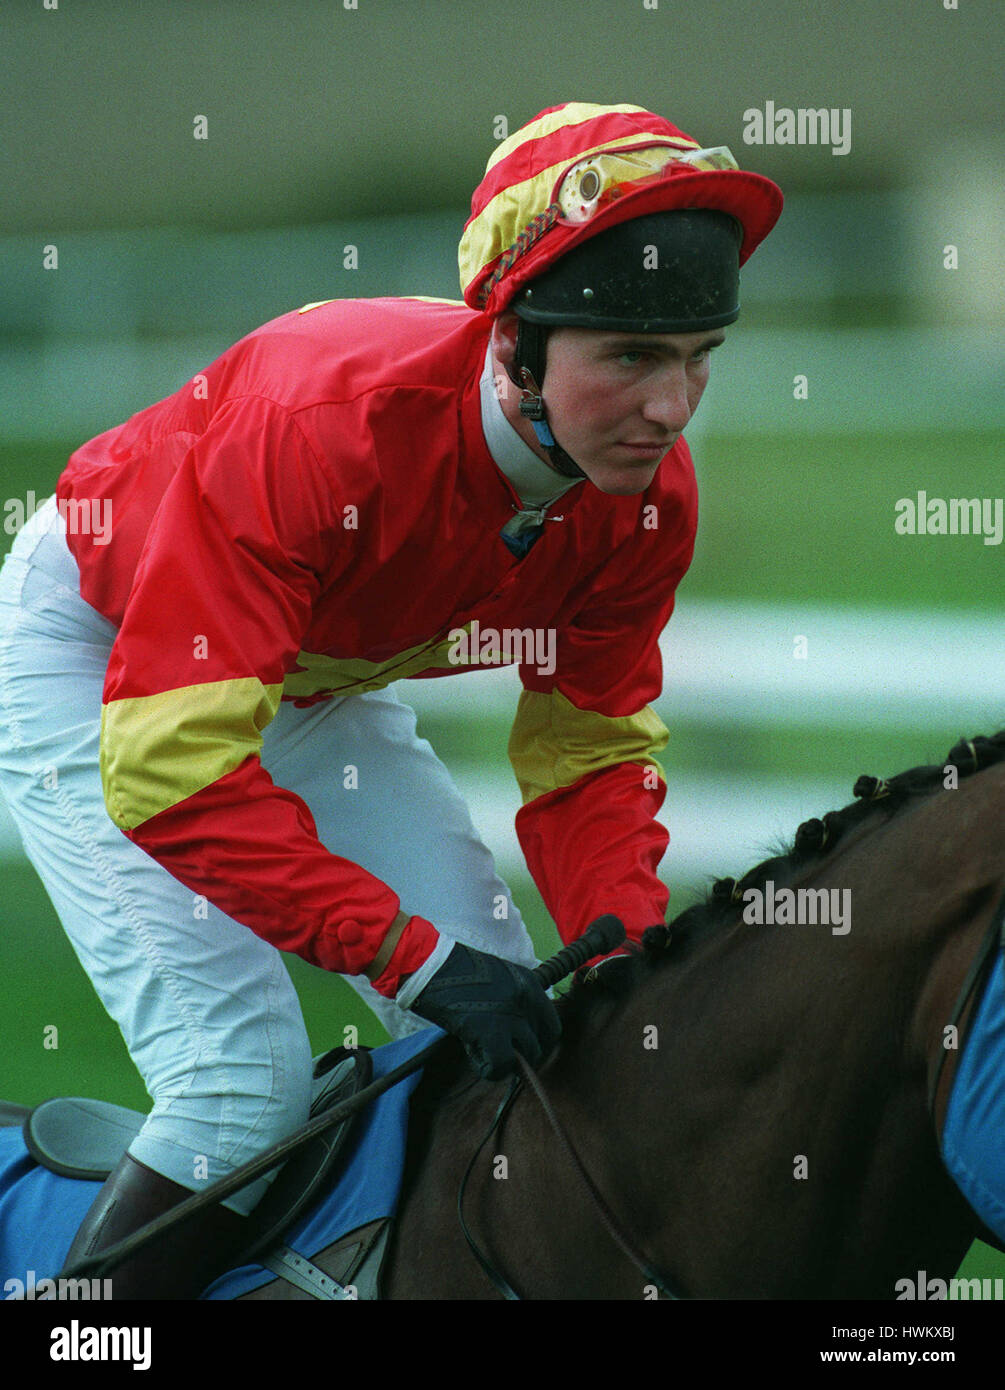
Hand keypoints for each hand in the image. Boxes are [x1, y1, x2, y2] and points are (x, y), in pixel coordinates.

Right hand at [411, 942, 560, 1080]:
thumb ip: (515, 1002)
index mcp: (531, 984)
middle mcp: (526, 999)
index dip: (539, 1043)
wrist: (432, 965)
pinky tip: (475, 1057)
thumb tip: (520, 1033)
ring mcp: (510, 1015)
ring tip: (483, 1053)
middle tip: (504, 1056)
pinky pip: (502, 1065)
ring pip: (526, 1057)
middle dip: (524, 1056)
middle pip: (541, 1045)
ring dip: (506, 1063)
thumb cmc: (460, 971)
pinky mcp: (490, 1030)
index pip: (552, 1026)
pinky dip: (491, 1069)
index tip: (524, 1049)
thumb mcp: (500, 977)